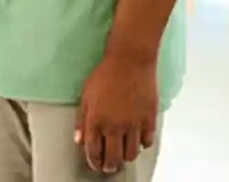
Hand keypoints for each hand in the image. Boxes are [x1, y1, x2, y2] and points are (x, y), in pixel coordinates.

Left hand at [75, 54, 158, 175]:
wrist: (130, 60)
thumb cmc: (106, 74)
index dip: (94, 161)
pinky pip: (147, 142)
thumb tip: (79, 140)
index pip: (94, 151)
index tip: (95, 164)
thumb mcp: (86, 95)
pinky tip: (137, 141)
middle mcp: (115, 126)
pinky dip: (142, 145)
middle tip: (109, 167)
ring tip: (123, 154)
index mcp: (96, 121)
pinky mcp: (149, 120)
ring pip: (131, 154)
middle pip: (113, 159)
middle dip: (109, 166)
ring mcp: (134, 124)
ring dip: (126, 157)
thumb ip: (81, 120)